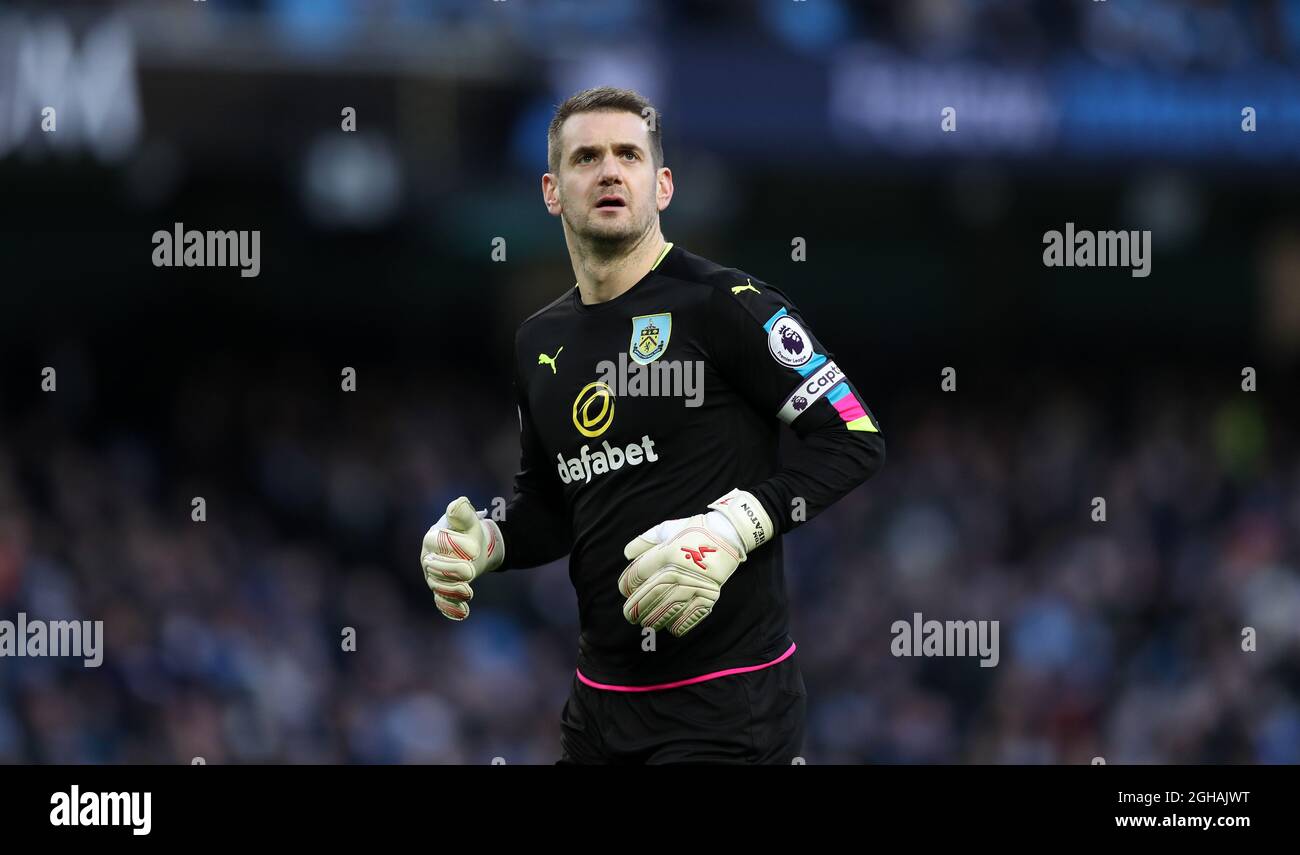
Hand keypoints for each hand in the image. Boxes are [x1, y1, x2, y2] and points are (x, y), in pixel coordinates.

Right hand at [420, 497, 503, 619]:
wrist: (473, 547)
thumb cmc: (468, 531)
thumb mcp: (467, 519)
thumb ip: (462, 512)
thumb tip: (458, 504)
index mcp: (432, 539)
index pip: (438, 543)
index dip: (454, 545)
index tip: (474, 548)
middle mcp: (428, 559)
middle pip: (435, 567)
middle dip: (452, 570)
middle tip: (470, 572)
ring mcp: (433, 577)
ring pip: (438, 586)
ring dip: (452, 591)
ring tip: (469, 592)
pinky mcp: (441, 591)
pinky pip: (442, 602)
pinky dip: (451, 608)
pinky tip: (464, 612)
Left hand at [618, 511, 744, 637]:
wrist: (727, 533)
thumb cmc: (693, 531)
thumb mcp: (667, 528)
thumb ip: (645, 541)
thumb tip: (627, 554)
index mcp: (666, 552)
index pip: (639, 573)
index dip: (627, 584)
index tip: (626, 590)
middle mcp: (678, 570)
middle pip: (651, 594)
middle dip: (637, 608)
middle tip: (630, 616)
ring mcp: (695, 583)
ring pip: (669, 607)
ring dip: (655, 619)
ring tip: (647, 624)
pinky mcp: (710, 594)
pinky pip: (692, 614)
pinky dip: (681, 624)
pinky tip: (672, 629)